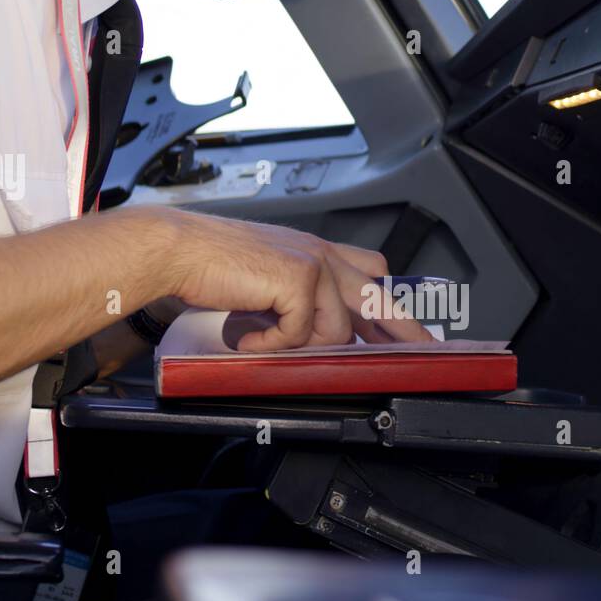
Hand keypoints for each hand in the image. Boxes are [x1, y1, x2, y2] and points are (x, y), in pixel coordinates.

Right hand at [158, 209, 434, 351]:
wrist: (178, 249)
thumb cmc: (211, 265)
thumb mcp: (265, 284)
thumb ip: (296, 303)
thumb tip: (314, 339)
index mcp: (315, 251)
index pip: (371, 276)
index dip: (393, 308)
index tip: (413, 332)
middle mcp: (321, 254)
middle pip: (379, 297)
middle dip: (402, 330)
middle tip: (422, 350)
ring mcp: (313, 264)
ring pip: (334, 330)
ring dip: (297, 345)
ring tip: (261, 338)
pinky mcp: (298, 279)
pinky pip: (298, 334)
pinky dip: (268, 344)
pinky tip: (244, 334)